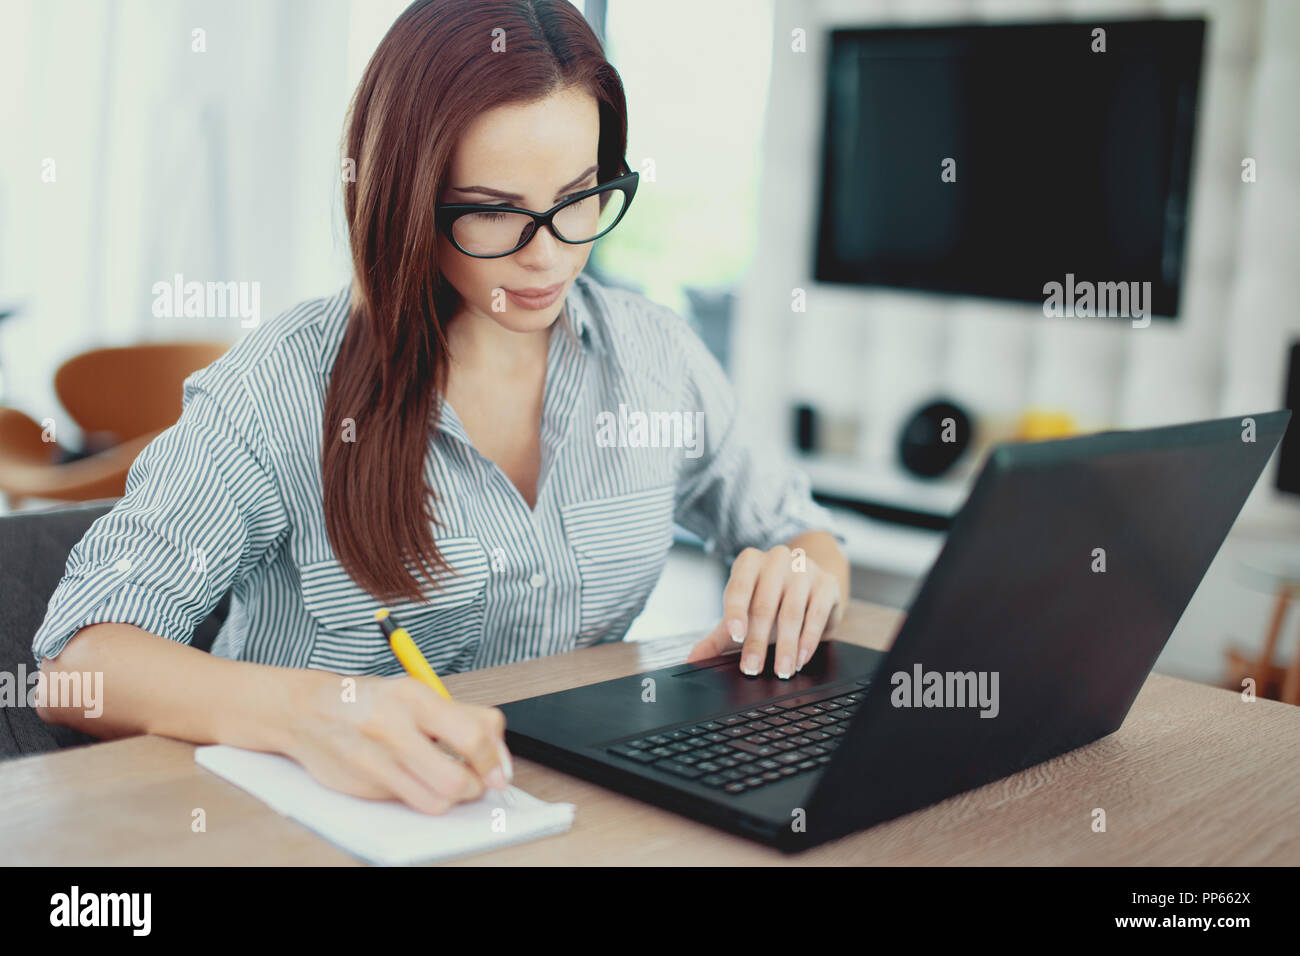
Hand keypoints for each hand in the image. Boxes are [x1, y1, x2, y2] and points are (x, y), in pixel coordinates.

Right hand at [286, 673, 511, 814]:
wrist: (306, 710)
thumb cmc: (370, 703)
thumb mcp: (416, 693)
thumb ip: (461, 718)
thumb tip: (498, 757)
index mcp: (414, 696)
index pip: (474, 733)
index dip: (496, 759)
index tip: (499, 771)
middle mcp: (394, 726)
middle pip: (457, 777)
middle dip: (476, 787)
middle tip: (477, 783)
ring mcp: (375, 760)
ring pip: (436, 800)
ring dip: (451, 798)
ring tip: (448, 784)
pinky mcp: (363, 785)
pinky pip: (409, 803)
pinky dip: (421, 797)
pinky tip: (415, 781)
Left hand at [687, 544, 844, 677]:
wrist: (812, 582)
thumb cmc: (771, 599)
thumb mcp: (744, 613)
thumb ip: (719, 636)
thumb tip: (692, 660)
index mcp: (749, 562)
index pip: (739, 588)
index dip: (735, 613)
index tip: (736, 636)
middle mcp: (776, 559)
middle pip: (764, 605)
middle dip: (758, 642)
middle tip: (752, 669)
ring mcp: (804, 569)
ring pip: (791, 612)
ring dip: (785, 647)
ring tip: (781, 671)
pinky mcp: (827, 583)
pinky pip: (816, 614)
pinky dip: (808, 640)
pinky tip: (801, 659)